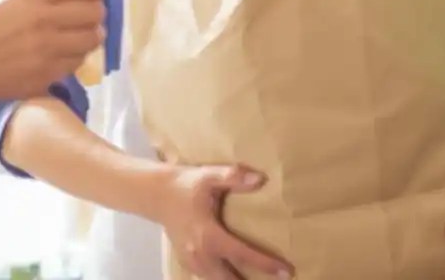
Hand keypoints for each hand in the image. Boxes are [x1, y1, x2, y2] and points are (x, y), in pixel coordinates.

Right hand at [0, 0, 106, 99]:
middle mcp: (44, 19)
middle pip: (94, 12)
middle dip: (96, 12)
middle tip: (89, 15)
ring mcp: (48, 48)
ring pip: (92, 38)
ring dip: (91, 35)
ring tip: (82, 35)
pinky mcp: (48, 73)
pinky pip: (79, 61)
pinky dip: (78, 56)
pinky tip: (67, 53)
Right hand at [158, 164, 294, 279]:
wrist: (157, 194)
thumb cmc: (186, 185)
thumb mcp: (209, 176)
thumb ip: (233, 177)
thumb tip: (260, 180)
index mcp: (209, 236)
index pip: (242, 255)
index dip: (265, 264)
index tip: (287, 271)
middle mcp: (200, 254)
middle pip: (229, 279)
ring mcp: (192, 261)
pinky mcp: (187, 262)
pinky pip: (206, 278)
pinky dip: (220, 279)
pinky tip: (232, 276)